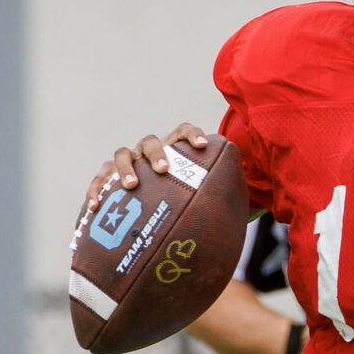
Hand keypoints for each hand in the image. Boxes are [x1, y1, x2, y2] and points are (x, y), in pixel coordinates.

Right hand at [82, 122, 210, 214]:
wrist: (149, 220)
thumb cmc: (182, 209)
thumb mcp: (203, 205)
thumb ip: (220, 202)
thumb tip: (256, 213)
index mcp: (172, 152)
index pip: (182, 133)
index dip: (191, 135)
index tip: (202, 146)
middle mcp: (147, 154)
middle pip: (150, 142)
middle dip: (157, 153)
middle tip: (164, 170)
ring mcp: (126, 165)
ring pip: (122, 155)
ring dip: (126, 168)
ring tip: (132, 187)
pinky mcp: (105, 180)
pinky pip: (98, 181)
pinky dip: (97, 190)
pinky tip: (98, 206)